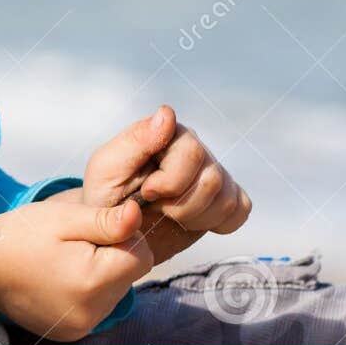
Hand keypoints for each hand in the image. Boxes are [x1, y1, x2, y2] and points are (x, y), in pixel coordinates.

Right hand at [0, 198, 151, 341]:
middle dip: (114, 254)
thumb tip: (138, 214)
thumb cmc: (22, 235)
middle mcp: (91, 312)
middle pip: (131, 275)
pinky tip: (64, 277)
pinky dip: (90, 289)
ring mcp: (82, 327)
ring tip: (68, 260)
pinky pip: (101, 305)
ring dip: (104, 272)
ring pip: (118, 290)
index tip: (95, 229)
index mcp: (92, 281)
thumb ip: (106, 220)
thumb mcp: (65, 218)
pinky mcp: (73, 332)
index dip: (125, 235)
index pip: (142, 255)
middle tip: (77, 243)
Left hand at [74, 105, 251, 264]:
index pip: (192, 152)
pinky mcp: (222, 197)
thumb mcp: (107, 168)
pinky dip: (219, 222)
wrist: (113, 231)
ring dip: (194, 217)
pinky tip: (192, 222)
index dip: (169, 182)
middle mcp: (193, 147)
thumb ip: (136, 139)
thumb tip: (168, 113)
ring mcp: (210, 171)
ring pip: (226, 198)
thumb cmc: (104, 196)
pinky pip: (241, 208)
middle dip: (181, 205)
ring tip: (169, 216)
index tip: (146, 193)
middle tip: (156, 208)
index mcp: (167, 133)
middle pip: (212, 178)